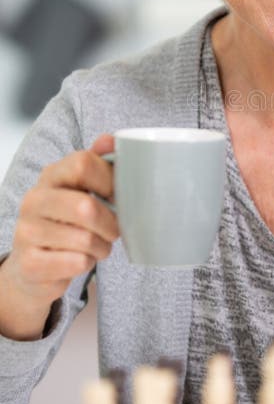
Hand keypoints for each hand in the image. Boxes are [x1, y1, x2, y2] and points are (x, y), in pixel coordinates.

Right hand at [1, 134, 119, 316]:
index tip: (116, 196)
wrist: (34, 265)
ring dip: (101, 247)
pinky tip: (79, 260)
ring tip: (95, 246)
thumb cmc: (66, 223)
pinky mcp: (30, 264)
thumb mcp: (81, 190)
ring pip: (85, 239)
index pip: (83, 163)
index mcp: (50, 176)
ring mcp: (27, 232)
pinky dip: (87, 263)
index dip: (109, 180)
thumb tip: (111, 139)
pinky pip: (77, 263)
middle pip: (86, 207)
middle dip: (111, 224)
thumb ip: (98, 163)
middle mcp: (34, 200)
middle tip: (112, 231)